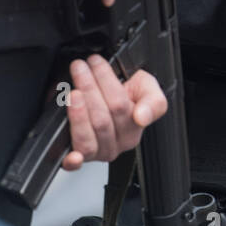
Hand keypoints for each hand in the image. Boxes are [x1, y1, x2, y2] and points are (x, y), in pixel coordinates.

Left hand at [61, 54, 168, 170]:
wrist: (106, 98)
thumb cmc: (127, 94)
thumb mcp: (148, 88)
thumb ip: (154, 102)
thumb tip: (142, 117)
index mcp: (133, 129)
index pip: (119, 105)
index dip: (105, 82)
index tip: (96, 62)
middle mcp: (116, 144)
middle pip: (102, 121)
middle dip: (88, 89)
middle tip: (80, 68)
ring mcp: (97, 152)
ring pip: (88, 140)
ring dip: (79, 116)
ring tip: (72, 93)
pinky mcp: (79, 158)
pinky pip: (76, 164)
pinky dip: (73, 161)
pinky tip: (71, 156)